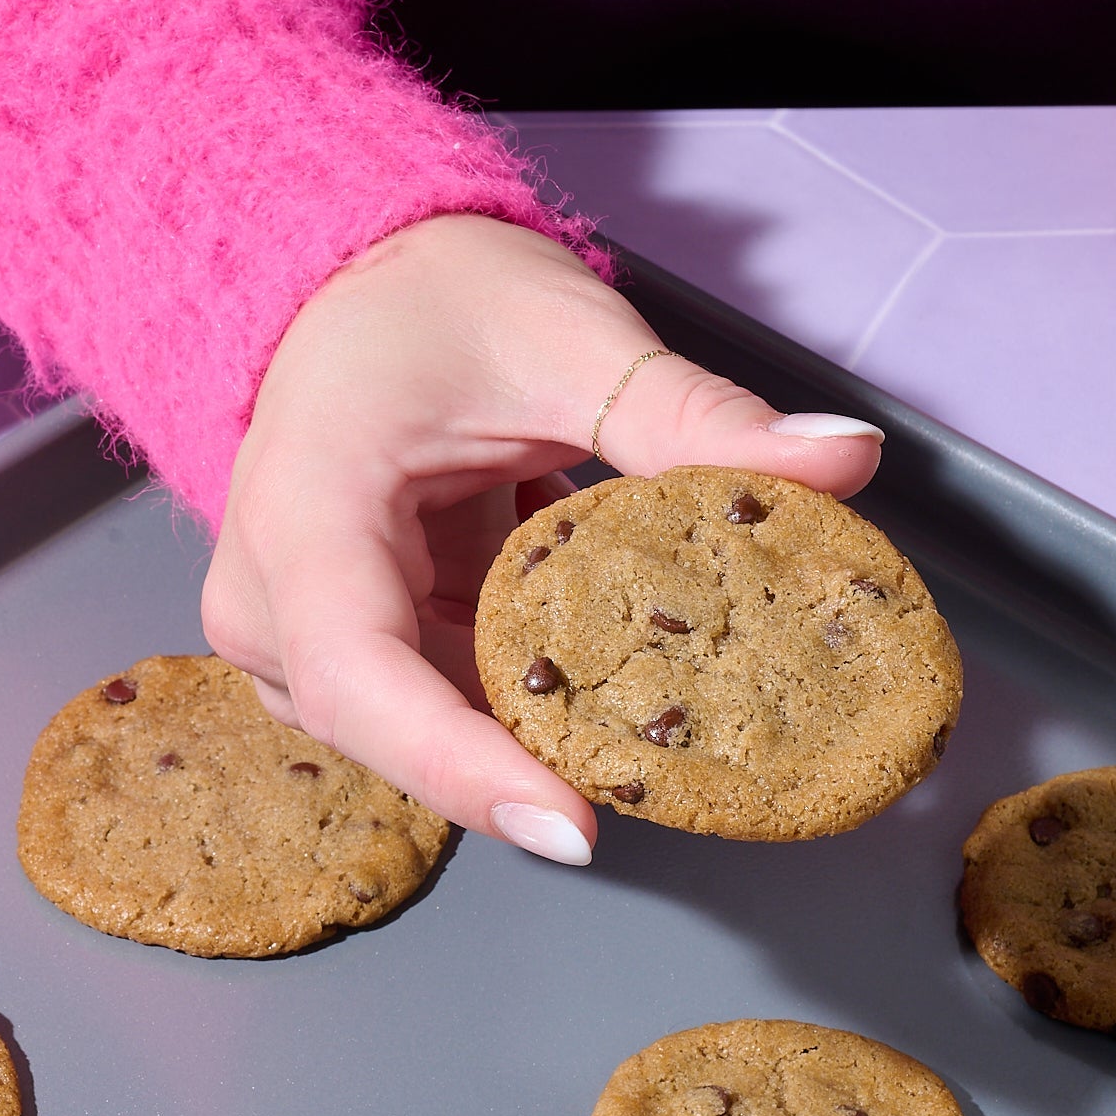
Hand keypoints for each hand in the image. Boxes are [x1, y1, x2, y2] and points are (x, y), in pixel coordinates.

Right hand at [200, 214, 883, 864]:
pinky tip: (600, 680)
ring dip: (532, 730)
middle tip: (678, 765)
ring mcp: (292, 637)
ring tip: (651, 714)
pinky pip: (430, 710)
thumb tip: (845, 460)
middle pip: (396, 732)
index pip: (363, 678)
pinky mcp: (339, 653)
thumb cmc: (435, 300)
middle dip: (531, 757)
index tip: (579, 828)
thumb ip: (697, 417)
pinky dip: (519, 702)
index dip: (464, 768)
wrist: (358, 287)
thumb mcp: (572, 342)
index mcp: (303, 512)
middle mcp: (270, 600)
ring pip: (417, 736)